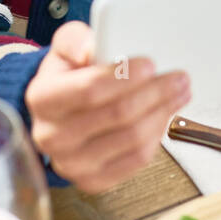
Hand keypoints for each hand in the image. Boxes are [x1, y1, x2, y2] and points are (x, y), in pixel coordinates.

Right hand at [25, 21, 189, 193]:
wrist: (58, 114)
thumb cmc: (67, 76)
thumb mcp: (65, 47)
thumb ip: (74, 39)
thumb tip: (87, 50)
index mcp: (41, 98)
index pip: (89, 90)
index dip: (125, 77)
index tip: (150, 64)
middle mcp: (51, 136)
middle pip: (117, 115)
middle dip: (155, 93)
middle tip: (178, 78)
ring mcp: (71, 164)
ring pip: (131, 139)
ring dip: (162, 113)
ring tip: (179, 94)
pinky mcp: (92, 181)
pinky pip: (135, 161)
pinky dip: (156, 137)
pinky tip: (164, 117)